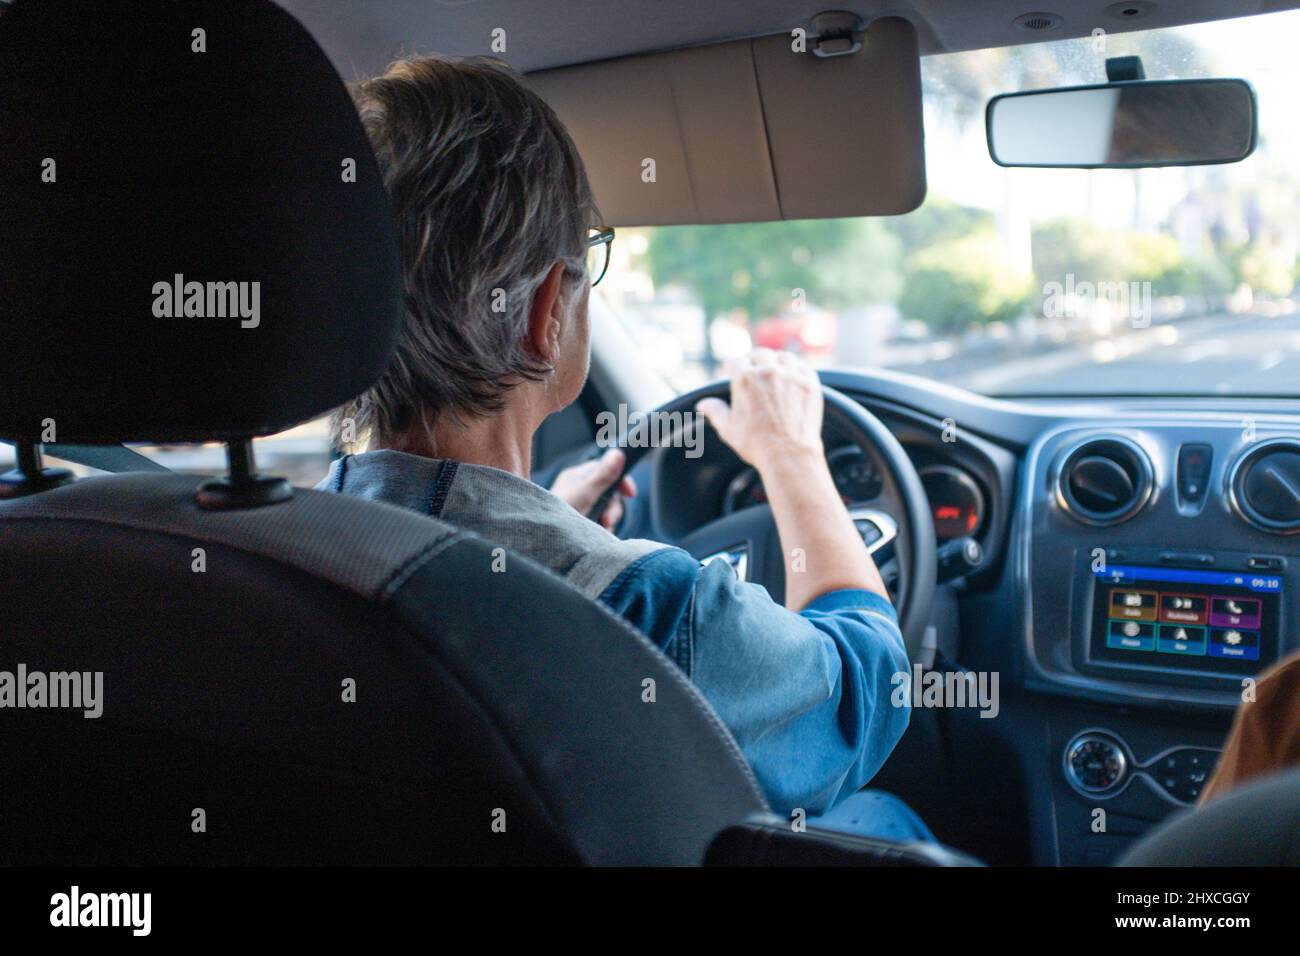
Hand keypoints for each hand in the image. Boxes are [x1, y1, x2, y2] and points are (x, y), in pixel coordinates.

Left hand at [549, 447, 636, 529]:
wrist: (541, 542)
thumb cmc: (557, 516)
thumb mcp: (584, 495)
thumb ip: (602, 477)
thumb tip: (618, 453)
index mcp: (576, 477)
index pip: (605, 469)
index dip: (621, 480)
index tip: (630, 494)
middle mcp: (578, 490)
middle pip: (609, 493)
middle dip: (612, 509)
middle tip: (607, 521)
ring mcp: (579, 507)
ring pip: (606, 510)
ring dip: (608, 522)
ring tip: (601, 531)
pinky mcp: (580, 523)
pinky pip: (599, 524)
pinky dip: (602, 531)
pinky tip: (597, 537)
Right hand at [695, 349, 823, 472]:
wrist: (789, 455)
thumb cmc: (756, 444)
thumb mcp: (728, 429)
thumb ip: (715, 411)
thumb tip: (702, 404)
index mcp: (744, 378)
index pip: (736, 362)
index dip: (733, 367)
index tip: (733, 371)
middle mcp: (768, 371)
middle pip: (760, 355)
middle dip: (754, 360)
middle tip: (754, 368)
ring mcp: (791, 375)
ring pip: (783, 357)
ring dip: (776, 360)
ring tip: (775, 368)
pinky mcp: (809, 383)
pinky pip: (802, 367)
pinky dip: (796, 368)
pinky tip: (793, 375)